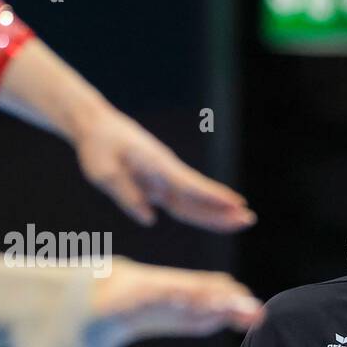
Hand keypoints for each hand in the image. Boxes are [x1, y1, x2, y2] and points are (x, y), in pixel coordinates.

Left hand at [74, 107, 255, 231]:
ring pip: (192, 201)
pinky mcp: (159, 182)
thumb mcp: (103, 172)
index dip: (211, 197)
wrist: (97, 125)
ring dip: (215, 212)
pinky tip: (215, 220)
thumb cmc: (98, 146)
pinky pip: (181, 201)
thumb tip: (150, 219)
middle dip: (223, 209)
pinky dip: (199, 210)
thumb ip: (126, 194)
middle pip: (197, 196)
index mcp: (154, 165)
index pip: (188, 185)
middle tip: (249, 219)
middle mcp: (165, 171)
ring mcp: (164, 177)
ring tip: (240, 220)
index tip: (235, 203)